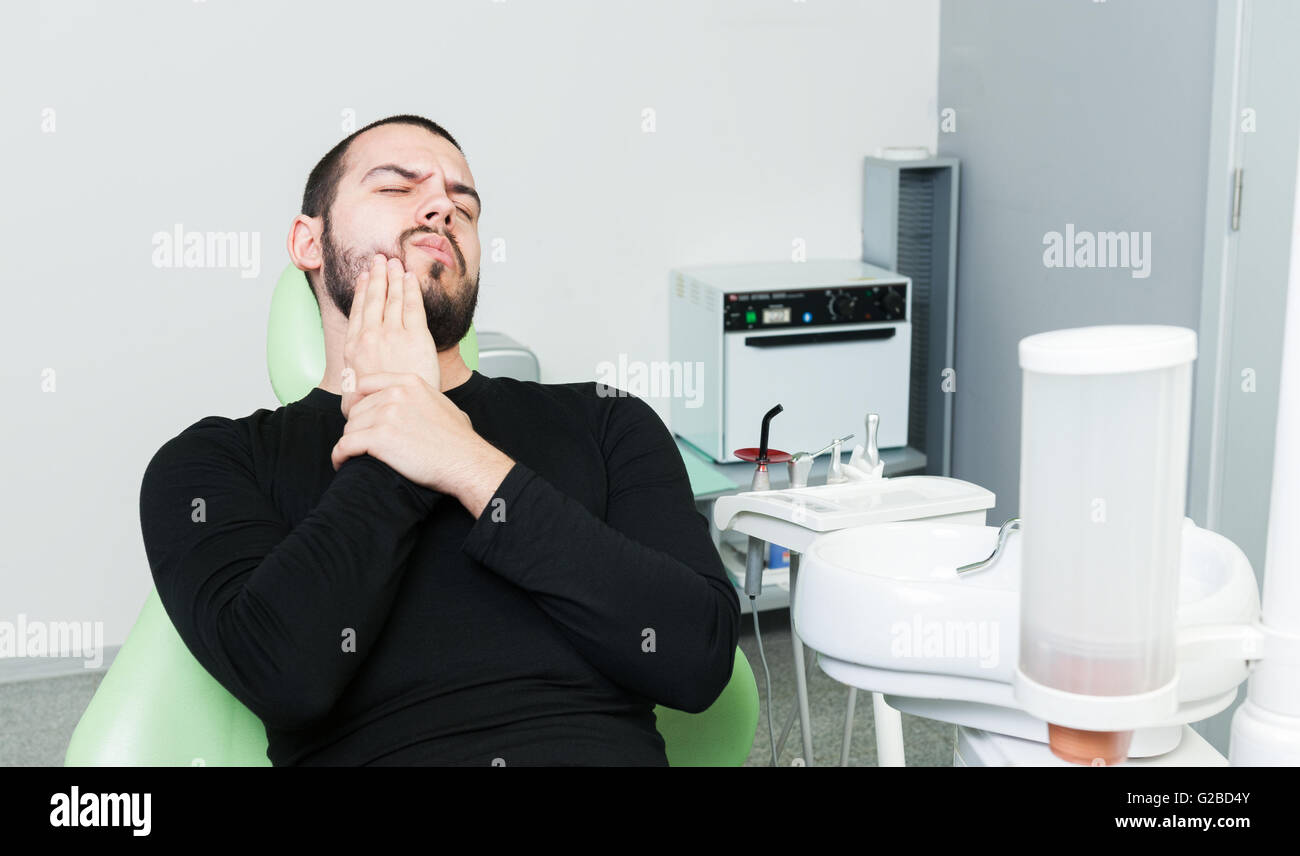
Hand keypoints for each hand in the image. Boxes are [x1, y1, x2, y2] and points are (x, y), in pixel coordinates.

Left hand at [331, 372, 494, 496]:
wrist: (465, 461)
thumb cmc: (458, 439)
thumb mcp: (441, 403)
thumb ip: (421, 396)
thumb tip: (416, 403)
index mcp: (409, 382)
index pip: (364, 384)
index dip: (357, 402)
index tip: (358, 417)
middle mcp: (395, 394)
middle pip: (356, 409)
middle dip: (357, 428)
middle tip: (363, 443)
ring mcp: (386, 415)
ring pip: (349, 428)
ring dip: (350, 444)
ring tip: (354, 456)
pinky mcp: (379, 438)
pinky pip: (345, 446)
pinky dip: (340, 456)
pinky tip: (343, 463)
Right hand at [340, 254, 438, 419]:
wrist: (396, 414)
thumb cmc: (376, 410)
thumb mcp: (352, 399)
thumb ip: (351, 386)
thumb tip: (349, 388)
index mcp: (354, 349)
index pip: (358, 312)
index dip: (362, 291)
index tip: (364, 277)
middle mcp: (371, 337)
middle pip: (375, 299)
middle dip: (378, 276)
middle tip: (380, 259)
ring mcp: (394, 334)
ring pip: (393, 298)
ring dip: (394, 277)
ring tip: (395, 263)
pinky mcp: (417, 337)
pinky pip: (413, 306)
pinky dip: (412, 289)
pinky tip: (412, 278)